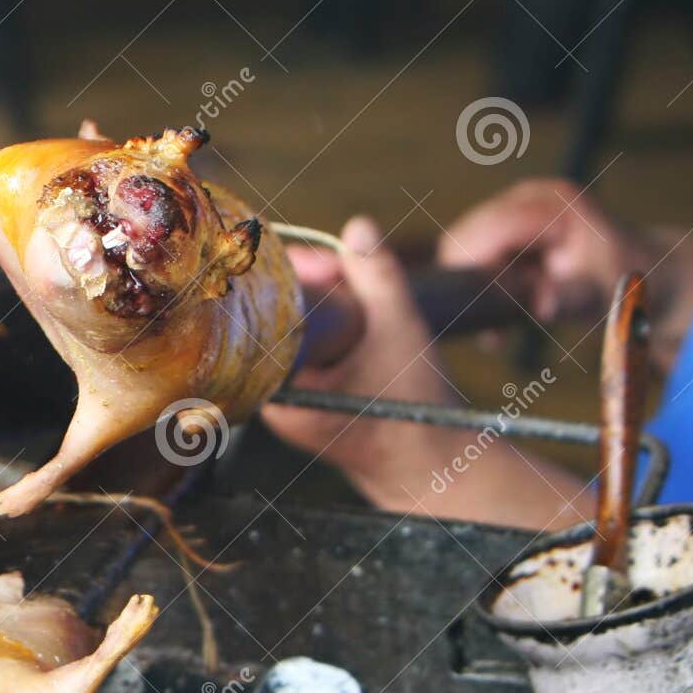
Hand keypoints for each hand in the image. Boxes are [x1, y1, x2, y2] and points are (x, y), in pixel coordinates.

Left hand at [263, 216, 454, 475]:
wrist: (427, 466)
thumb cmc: (414, 410)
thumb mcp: (402, 331)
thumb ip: (378, 276)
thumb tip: (357, 226)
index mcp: (281, 393)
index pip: (266, 319)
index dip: (290, 279)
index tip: (322, 262)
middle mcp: (271, 399)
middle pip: (273, 321)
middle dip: (305, 284)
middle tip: (338, 263)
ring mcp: (284, 400)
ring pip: (289, 332)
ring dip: (317, 301)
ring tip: (347, 278)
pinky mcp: (301, 397)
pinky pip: (302, 346)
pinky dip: (324, 321)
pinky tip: (348, 302)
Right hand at [437, 177, 647, 322]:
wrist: (645, 270)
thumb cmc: (625, 284)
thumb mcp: (604, 295)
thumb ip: (572, 297)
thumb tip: (545, 305)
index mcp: (555, 205)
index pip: (487, 229)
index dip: (470, 271)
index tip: (479, 316)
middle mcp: (530, 196)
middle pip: (464, 236)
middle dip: (468, 283)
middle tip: (492, 330)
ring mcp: (516, 205)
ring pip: (461, 244)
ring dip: (472, 285)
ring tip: (501, 323)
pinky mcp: (507, 221)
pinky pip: (472, 249)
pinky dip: (479, 281)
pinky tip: (503, 306)